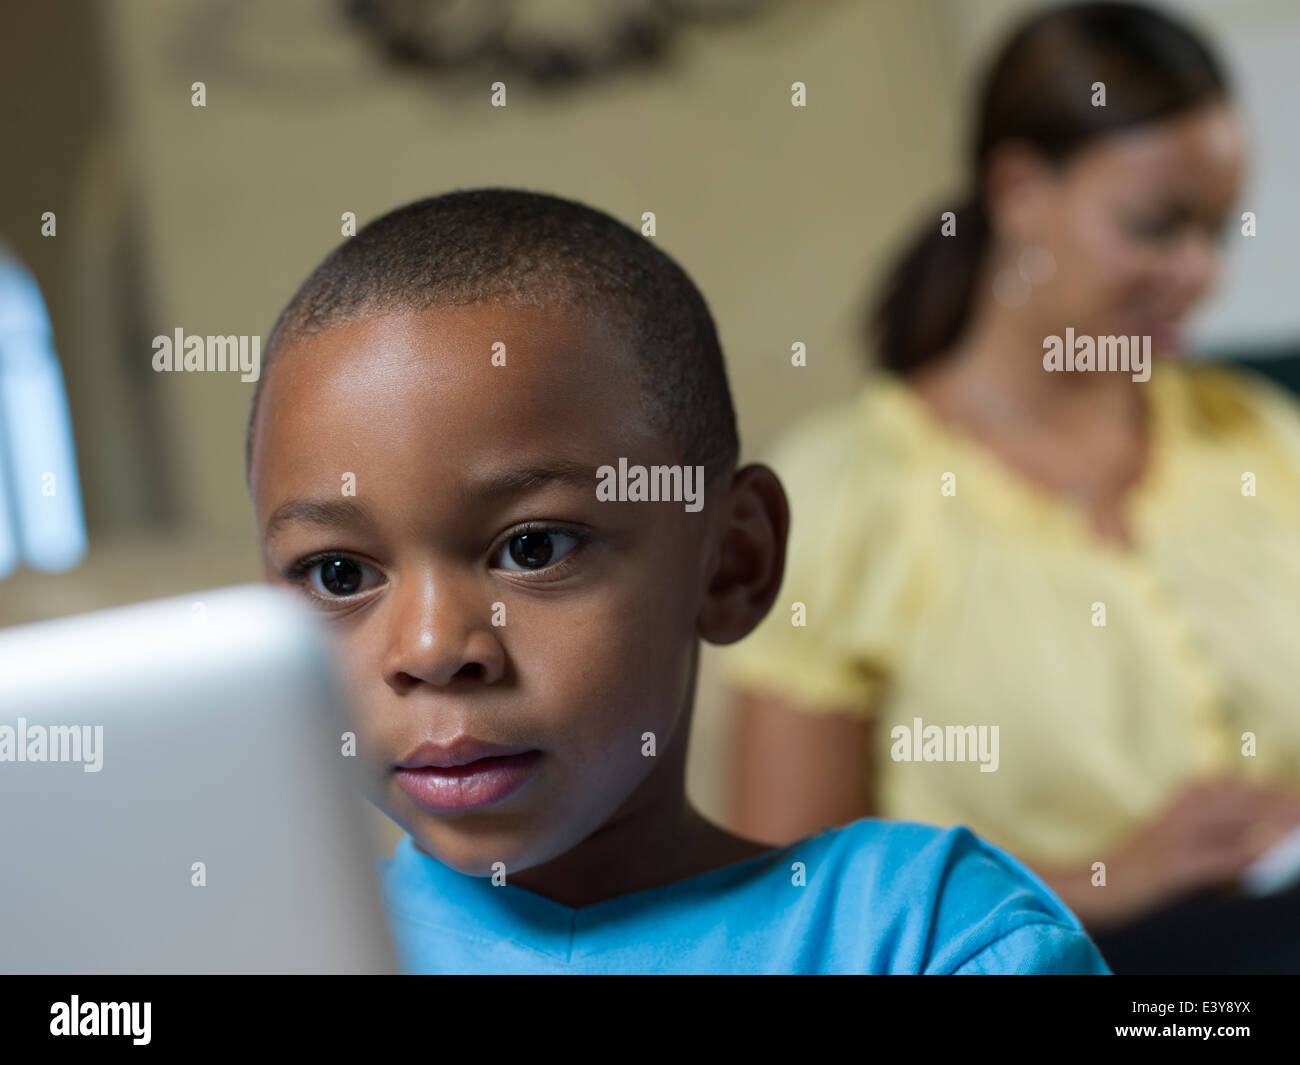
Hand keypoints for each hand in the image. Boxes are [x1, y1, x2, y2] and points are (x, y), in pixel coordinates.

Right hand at [1042, 777, 1299, 929]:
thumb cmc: (1144, 863)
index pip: (1244, 788)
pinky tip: (1268, 852)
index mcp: (1185, 796)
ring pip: (1234, 820)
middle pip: (1244, 799)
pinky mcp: (1172, 866)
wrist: (1097, 883)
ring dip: (1271, 822)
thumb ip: (1223, 830)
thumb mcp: (1183, 834)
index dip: (1278, 797)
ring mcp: (1175, 836)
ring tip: (1299, 824)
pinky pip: (1216, 856)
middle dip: (1282, 805)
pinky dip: (1245, 852)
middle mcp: (1181, 808)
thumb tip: (1273, 836)